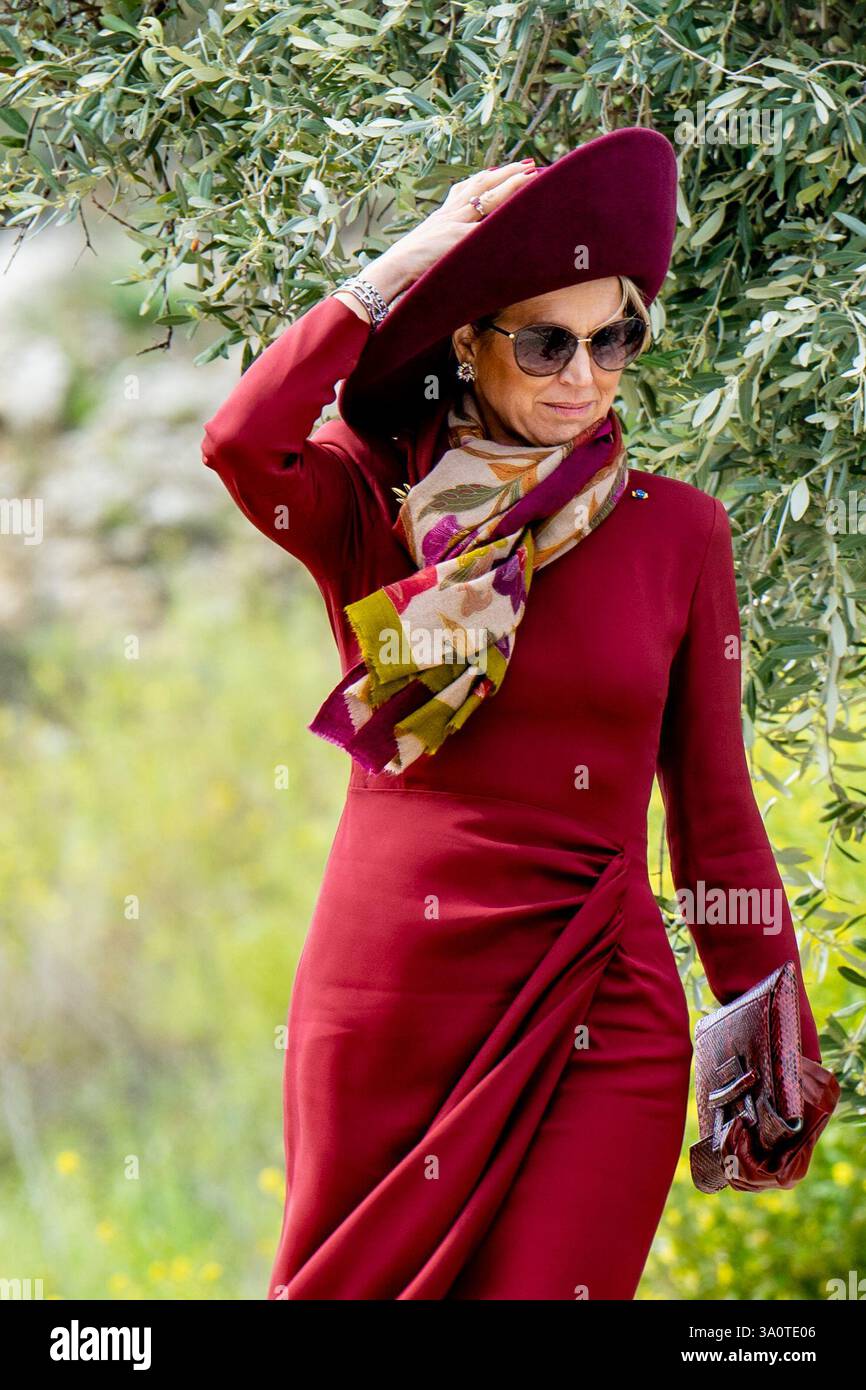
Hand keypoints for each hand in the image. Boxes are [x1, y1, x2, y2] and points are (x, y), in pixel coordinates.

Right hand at [334, 160, 539, 321]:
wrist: (391, 270)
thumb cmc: (405, 267)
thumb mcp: (425, 247)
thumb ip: (440, 241)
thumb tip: (447, 247)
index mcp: (442, 215)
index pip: (468, 187)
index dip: (489, 176)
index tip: (505, 169)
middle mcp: (450, 213)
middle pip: (482, 184)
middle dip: (507, 173)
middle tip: (529, 164)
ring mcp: (454, 224)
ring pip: (488, 196)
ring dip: (511, 184)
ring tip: (531, 175)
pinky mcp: (458, 239)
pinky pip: (487, 225)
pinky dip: (504, 216)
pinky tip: (521, 210)